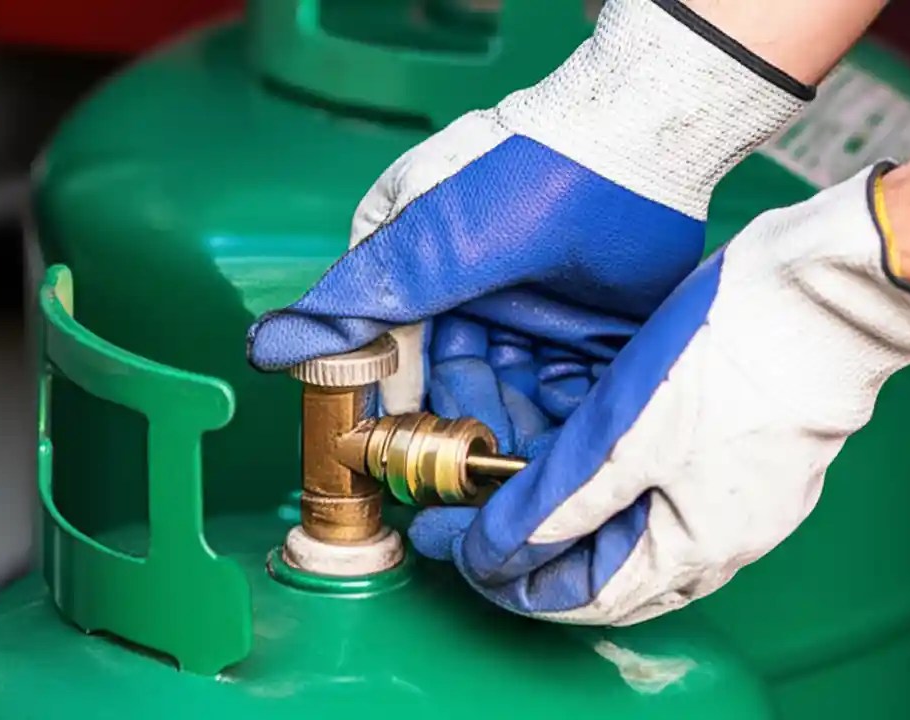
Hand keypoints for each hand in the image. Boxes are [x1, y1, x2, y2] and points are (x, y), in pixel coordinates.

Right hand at [246, 0, 809, 447]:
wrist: (641, 138)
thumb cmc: (531, 172)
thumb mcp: (431, 242)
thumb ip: (361, 303)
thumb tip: (269, 348)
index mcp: (421, 271)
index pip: (396, 357)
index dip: (399, 408)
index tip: (403, 457)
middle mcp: (474, 296)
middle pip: (462, 384)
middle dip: (467, 424)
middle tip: (478, 464)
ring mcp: (536, 313)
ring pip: (516, 395)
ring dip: (519, 428)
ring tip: (526, 455)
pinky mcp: (591, 328)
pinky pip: (571, 390)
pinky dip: (567, 414)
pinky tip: (570, 429)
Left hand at [408, 164, 909, 624]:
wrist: (826, 287)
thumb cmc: (737, 354)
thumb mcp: (626, 436)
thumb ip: (559, 503)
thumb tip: (500, 554)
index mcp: (696, 548)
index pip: (581, 596)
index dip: (510, 579)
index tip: (457, 546)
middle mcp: (724, 533)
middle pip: (609, 565)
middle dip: (538, 543)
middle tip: (477, 511)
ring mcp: (741, 488)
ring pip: (634, 517)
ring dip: (573, 500)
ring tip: (520, 466)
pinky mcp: (744, 440)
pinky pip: (662, 475)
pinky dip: (613, 466)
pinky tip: (585, 433)